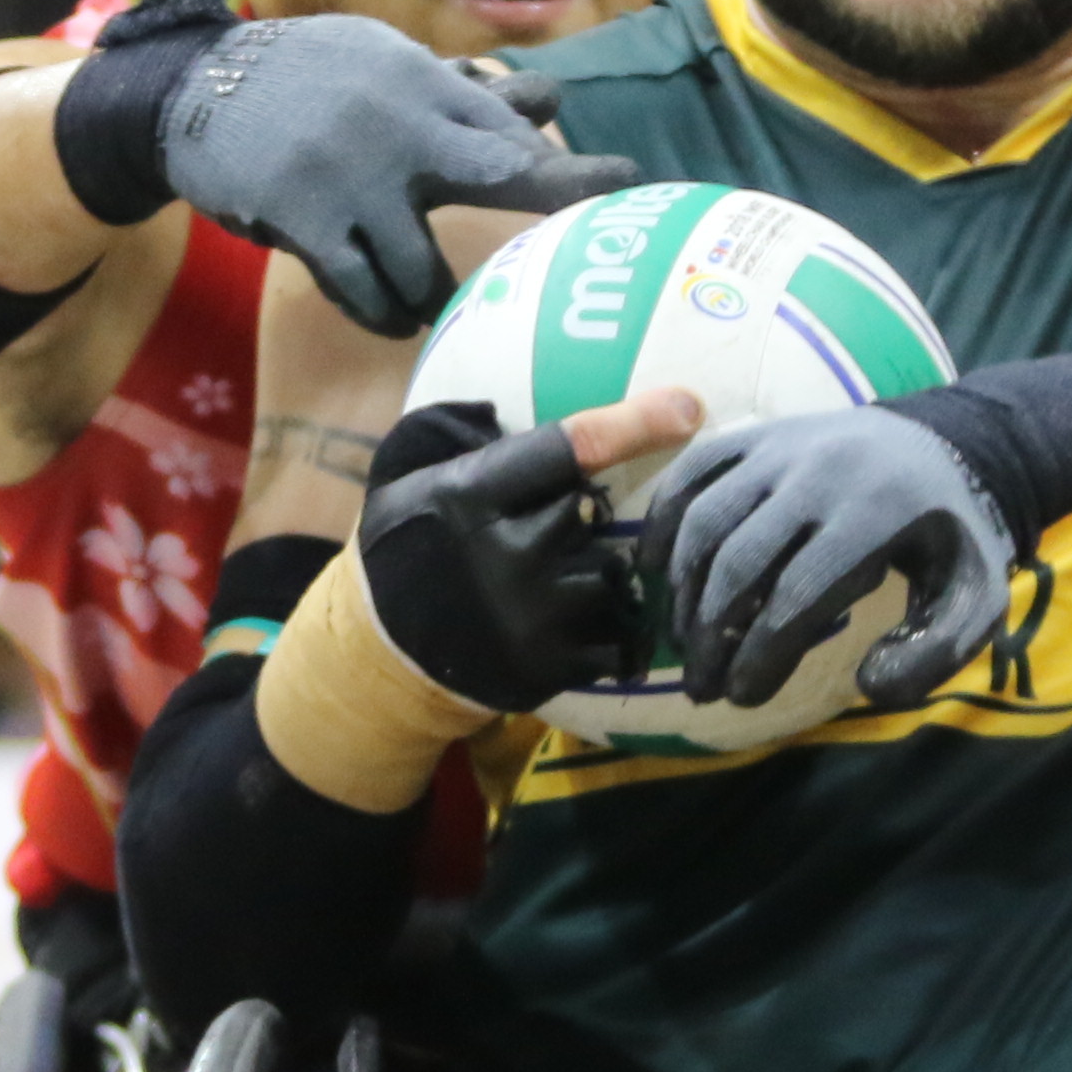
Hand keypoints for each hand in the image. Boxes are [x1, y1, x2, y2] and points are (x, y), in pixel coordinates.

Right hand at [72, 11, 636, 334]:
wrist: (193, 93)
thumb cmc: (308, 82)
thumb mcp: (384, 67)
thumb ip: (463, 96)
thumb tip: (551, 101)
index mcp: (421, 85)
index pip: (511, 129)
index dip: (569, 167)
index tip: (630, 184)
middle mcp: (397, 125)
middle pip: (498, 174)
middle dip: (557, 203)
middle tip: (591, 250)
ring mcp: (352, 176)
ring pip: (422, 268)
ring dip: (430, 296)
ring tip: (428, 305)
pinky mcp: (306, 221)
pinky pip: (365, 293)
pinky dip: (385, 311)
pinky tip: (393, 315)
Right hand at [358, 392, 697, 714]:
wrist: (380, 654)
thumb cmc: (407, 547)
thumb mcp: (406, 476)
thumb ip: (451, 433)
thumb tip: (500, 406)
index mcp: (471, 494)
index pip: (572, 447)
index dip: (636, 422)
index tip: (690, 407)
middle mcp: (505, 553)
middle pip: (595, 512)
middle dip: (586, 515)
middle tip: (558, 527)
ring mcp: (531, 615)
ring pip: (614, 573)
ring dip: (601, 571)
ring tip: (568, 576)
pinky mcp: (550, 665)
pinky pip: (620, 638)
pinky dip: (616, 628)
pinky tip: (591, 622)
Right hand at [641, 405, 1020, 715]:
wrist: (943, 447)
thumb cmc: (951, 538)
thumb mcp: (975, 598)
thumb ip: (936, 652)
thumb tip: (869, 683)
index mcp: (877, 514)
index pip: (799, 594)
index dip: (761, 654)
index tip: (742, 697)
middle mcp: (821, 472)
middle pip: (741, 561)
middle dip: (711, 635)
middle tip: (701, 687)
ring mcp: (783, 446)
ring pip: (708, 519)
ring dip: (683, 589)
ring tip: (683, 642)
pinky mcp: (757, 434)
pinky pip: (694, 470)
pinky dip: (663, 517)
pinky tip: (654, 568)